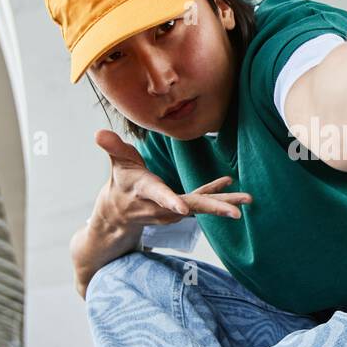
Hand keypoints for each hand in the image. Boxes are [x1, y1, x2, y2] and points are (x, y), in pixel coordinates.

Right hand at [92, 130, 251, 232]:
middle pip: (190, 206)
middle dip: (213, 209)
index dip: (170, 202)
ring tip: (248, 199)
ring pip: (201, 207)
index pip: (159, 196)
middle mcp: (161, 205)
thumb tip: (98, 133)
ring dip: (225, 204)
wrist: (119, 213)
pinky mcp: (181, 208)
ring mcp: (173, 210)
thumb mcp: (115, 162)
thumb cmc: (119, 181)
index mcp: (144, 191)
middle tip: (236, 213)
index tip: (182, 211)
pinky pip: (201, 199)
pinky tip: (230, 183)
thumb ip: (112, 147)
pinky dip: (216, 192)